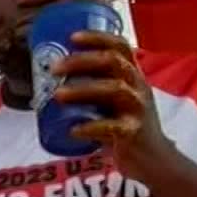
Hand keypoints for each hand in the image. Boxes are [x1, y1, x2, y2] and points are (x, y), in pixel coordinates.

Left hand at [56, 31, 177, 184]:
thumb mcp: (110, 102)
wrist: (150, 159)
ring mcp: (137, 109)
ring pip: (114, 89)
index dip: (98, 38)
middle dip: (82, 61)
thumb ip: (89, 90)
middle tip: (54, 68)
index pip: (120, 47)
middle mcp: (137, 87)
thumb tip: (45, 83)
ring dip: (83, 90)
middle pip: (113, 62)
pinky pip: (112, 127)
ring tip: (57, 95)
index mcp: (131, 76)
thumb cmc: (123, 126)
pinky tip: (73, 130)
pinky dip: (91, 127)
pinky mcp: (133, 132)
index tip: (72, 37)